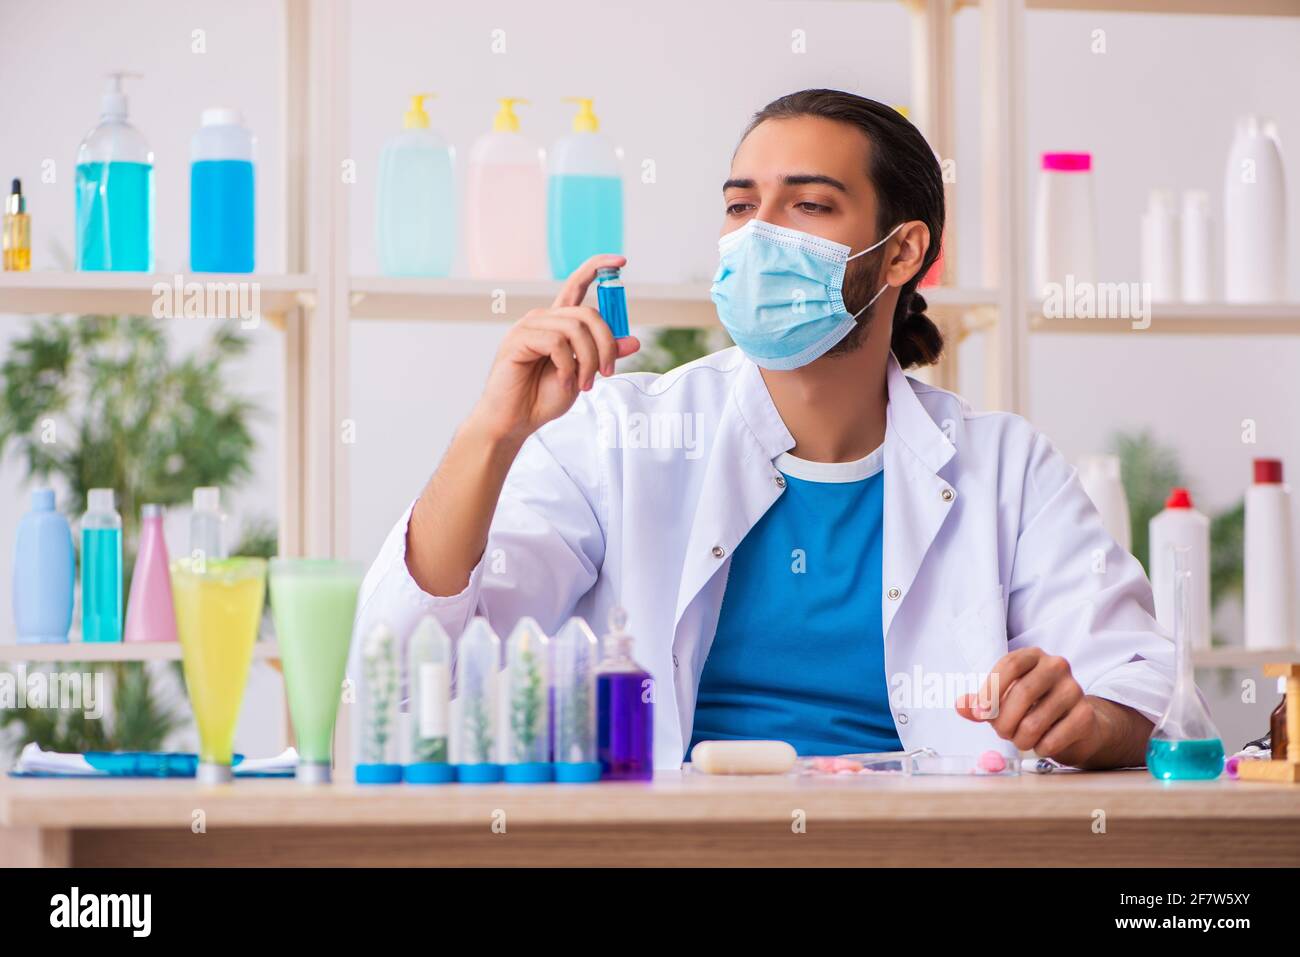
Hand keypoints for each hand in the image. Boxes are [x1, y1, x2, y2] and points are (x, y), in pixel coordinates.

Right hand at [468, 254, 639, 445]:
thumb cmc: (542, 397)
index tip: (621, 261)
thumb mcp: (584, 374)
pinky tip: (563, 381)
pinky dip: (567, 365)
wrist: (516, 420)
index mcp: (558, 323)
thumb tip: (633, 340)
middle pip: (588, 314)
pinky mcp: (518, 340)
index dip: (597, 268)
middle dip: (606, 344)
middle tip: (607, 372)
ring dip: (588, 360)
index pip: (577, 285)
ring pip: (575, 328)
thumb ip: (603, 355)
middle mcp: (544, 318)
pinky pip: (556, 343)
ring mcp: (529, 327)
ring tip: (584, 384)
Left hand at [955, 647, 1104, 765]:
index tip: (980, 712)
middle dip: (1004, 721)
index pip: (1010, 665)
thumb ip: (981, 703)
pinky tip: (1041, 745)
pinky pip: (1054, 739)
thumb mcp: (1003, 700)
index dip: (991, 689)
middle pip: (1023, 692)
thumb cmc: (1032, 707)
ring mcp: (1074, 689)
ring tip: (1020, 740)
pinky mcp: (1086, 715)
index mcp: (1032, 656)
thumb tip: (961, 706)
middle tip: (1000, 733)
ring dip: (1020, 739)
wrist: (1075, 724)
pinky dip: (1040, 748)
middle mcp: (1056, 666)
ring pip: (1036, 721)